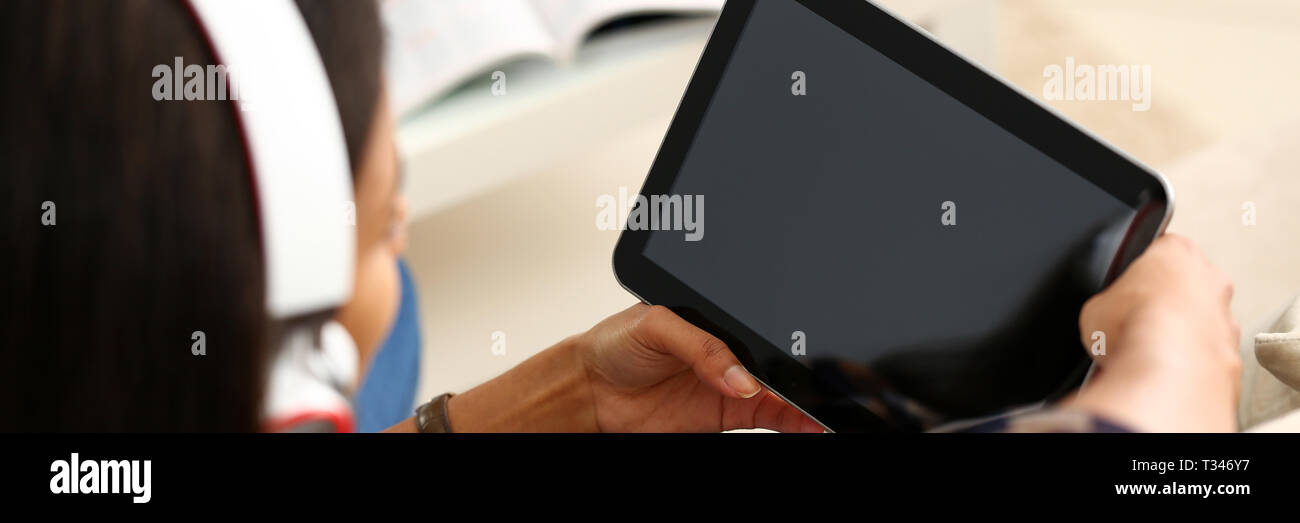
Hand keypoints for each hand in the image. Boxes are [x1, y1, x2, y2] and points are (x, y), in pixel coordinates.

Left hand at [576, 304, 822, 432]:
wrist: (590, 387)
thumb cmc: (617, 342)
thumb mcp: (656, 325)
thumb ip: (702, 347)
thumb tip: (741, 378)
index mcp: (719, 319)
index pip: (762, 326)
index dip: (788, 338)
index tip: (810, 352)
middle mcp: (731, 350)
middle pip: (780, 360)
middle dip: (807, 372)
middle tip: (826, 386)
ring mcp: (731, 384)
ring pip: (782, 392)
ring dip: (807, 401)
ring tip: (827, 410)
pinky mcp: (726, 414)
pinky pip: (769, 419)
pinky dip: (793, 423)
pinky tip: (810, 425)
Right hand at [1064, 233, 1240, 431]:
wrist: (1165, 369)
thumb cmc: (1135, 326)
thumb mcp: (1095, 305)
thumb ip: (1108, 304)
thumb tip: (1106, 319)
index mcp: (1177, 251)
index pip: (1160, 250)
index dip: (1140, 273)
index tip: (1128, 291)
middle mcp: (1211, 278)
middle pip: (1187, 284)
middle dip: (1167, 302)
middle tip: (1138, 323)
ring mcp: (1226, 316)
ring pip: (1203, 321)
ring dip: (1182, 334)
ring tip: (1148, 354)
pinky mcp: (1232, 353)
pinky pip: (1208, 355)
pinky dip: (1189, 363)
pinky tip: (1164, 371)